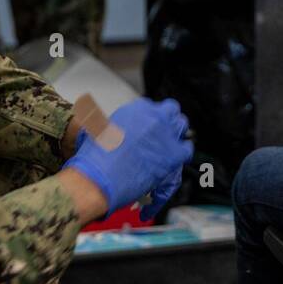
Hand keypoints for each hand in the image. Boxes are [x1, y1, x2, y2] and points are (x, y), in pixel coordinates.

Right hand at [63, 98, 192, 216]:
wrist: (99, 177)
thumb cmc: (95, 158)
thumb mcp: (98, 129)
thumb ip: (108, 123)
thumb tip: (106, 124)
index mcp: (135, 109)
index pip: (151, 106)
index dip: (151, 118)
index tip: (148, 126)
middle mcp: (153, 117)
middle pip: (170, 110)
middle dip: (167, 120)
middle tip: (162, 132)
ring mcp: (165, 134)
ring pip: (181, 125)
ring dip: (176, 133)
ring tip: (169, 144)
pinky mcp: (173, 154)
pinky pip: (187, 149)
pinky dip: (182, 153)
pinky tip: (175, 158)